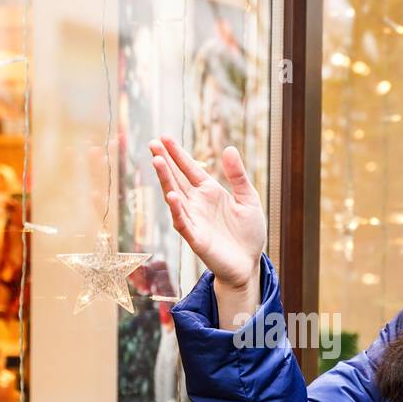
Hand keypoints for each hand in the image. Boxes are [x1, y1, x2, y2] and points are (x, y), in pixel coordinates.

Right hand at [148, 136, 265, 292]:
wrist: (249, 264)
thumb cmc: (248, 233)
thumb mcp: (248, 199)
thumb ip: (238, 176)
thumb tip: (229, 149)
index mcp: (209, 192)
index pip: (189, 169)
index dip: (177, 154)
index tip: (164, 137)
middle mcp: (197, 204)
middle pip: (176, 179)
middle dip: (165, 162)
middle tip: (152, 143)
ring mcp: (194, 220)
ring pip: (174, 197)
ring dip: (166, 180)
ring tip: (158, 162)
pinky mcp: (195, 239)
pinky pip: (183, 223)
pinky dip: (177, 211)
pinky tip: (172, 197)